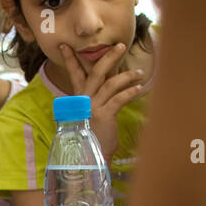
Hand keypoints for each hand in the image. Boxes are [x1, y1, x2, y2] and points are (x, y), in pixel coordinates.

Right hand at [59, 42, 144, 163]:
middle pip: (95, 72)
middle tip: (120, 45)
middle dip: (108, 57)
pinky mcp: (104, 116)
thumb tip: (110, 87)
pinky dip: (130, 91)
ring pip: (110, 83)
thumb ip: (96, 102)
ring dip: (126, 76)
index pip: (74, 75)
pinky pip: (119, 99)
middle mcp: (83, 101)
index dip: (70, 60)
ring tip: (139, 73)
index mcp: (78, 100)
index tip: (66, 45)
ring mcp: (92, 108)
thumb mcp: (92, 118)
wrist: (88, 160)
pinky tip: (139, 87)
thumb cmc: (93, 140)